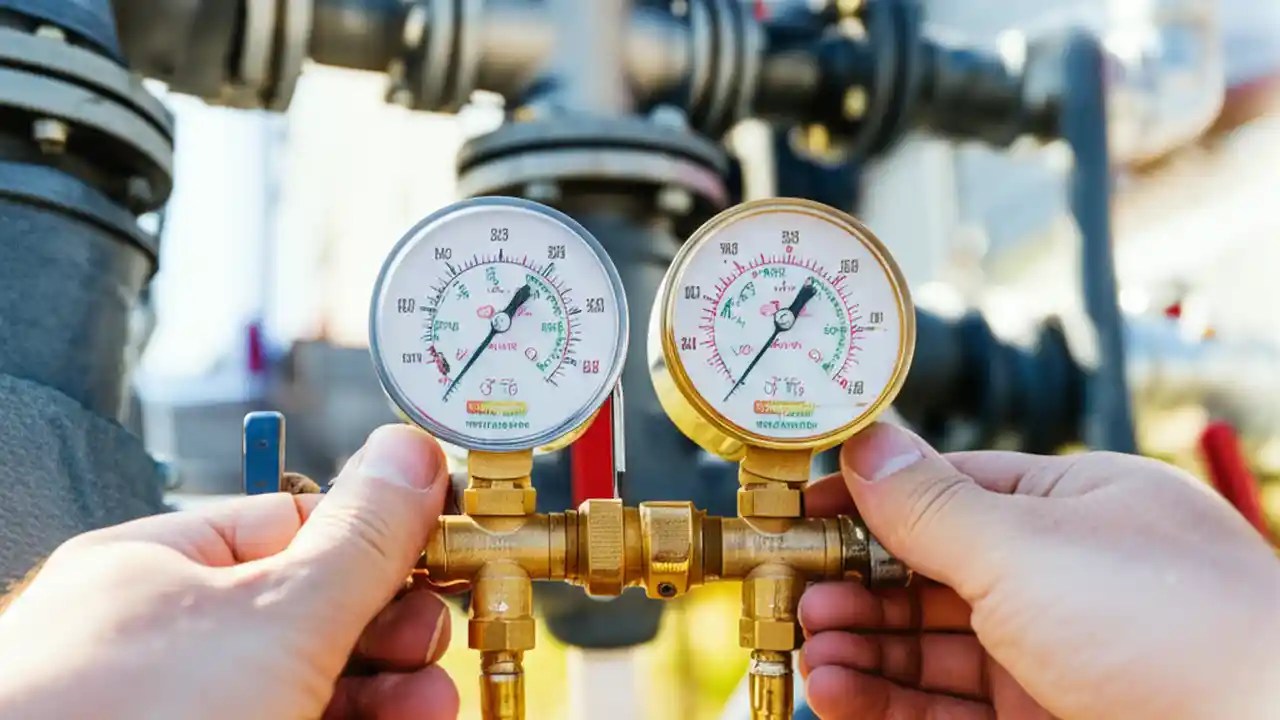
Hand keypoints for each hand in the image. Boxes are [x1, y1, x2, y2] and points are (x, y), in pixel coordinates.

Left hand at [0, 425, 457, 719]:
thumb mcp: (276, 617)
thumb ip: (358, 538)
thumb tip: (410, 456)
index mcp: (158, 570)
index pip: (293, 525)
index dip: (378, 537)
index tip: (444, 550)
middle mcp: (166, 642)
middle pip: (313, 613)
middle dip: (392, 628)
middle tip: (433, 638)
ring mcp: (186, 709)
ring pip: (312, 681)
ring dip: (391, 688)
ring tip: (431, 701)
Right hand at [800, 423, 1279, 719]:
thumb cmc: (1183, 630)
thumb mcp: (1029, 548)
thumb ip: (933, 504)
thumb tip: (866, 443)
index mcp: (1072, 509)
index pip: (946, 492)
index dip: (869, 503)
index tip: (803, 517)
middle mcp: (1061, 581)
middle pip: (928, 576)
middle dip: (855, 585)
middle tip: (795, 593)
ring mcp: (1052, 658)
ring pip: (930, 648)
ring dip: (860, 647)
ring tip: (810, 647)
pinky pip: (944, 708)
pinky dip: (886, 699)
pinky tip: (840, 691)